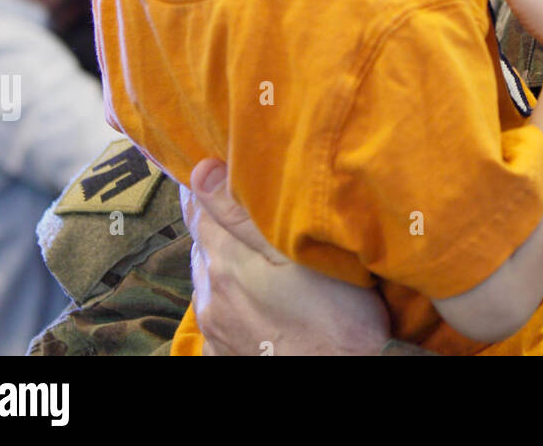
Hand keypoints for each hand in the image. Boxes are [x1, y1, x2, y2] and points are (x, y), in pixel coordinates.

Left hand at [181, 159, 390, 355]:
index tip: (216, 164)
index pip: (198, 209)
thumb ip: (244, 215)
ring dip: (226, 261)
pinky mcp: (226, 355)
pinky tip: (259, 296)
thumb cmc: (334, 317)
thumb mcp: (297, 253)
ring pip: (212, 280)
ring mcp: (217, 331)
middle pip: (205, 245)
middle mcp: (211, 298)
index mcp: (224, 264)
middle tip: (248, 208)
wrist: (343, 377)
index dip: (206, 184)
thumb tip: (201, 171)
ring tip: (257, 253)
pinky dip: (232, 297)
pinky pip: (220, 313)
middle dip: (219, 224)